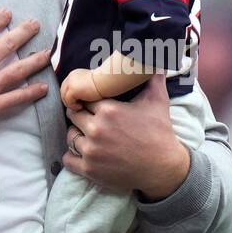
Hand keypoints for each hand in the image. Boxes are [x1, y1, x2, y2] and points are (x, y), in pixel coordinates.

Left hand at [60, 68, 100, 110]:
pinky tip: (81, 107)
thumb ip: (84, 87)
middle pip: (64, 92)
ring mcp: (70, 83)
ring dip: (71, 104)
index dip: (71, 96)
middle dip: (69, 101)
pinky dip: (73, 106)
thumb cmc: (104, 83)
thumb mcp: (91, 83)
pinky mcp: (72, 90)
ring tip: (80, 107)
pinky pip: (68, 101)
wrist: (106, 81)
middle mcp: (71, 77)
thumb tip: (81, 97)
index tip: (79, 102)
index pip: (67, 87)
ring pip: (64, 98)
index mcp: (75, 75)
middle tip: (78, 107)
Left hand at [61, 73, 189, 198]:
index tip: (93, 106)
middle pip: (73, 115)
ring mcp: (91, 151)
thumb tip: (157, 62)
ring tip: (87, 136)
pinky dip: (72, 156)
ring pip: (69, 136)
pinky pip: (68, 159)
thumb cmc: (160, 133)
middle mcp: (96, 129)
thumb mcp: (158, 102)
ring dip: (76, 135)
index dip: (88, 101)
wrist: (163, 168)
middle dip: (81, 116)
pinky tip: (82, 153)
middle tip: (90, 119)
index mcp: (109, 110)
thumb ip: (153, 79)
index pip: (84, 98)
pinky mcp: (89, 169)